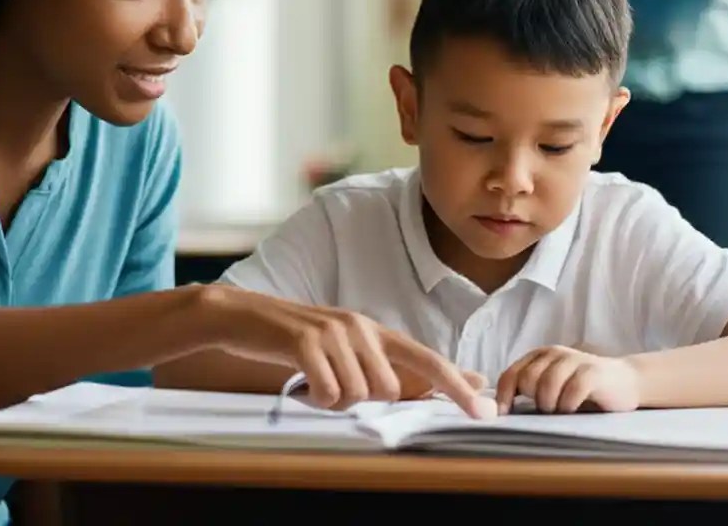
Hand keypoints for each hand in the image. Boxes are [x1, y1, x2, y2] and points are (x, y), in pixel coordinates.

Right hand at [191, 284, 494, 418]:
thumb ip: (380, 366)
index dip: (457, 386)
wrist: (243, 317)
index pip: (427, 360)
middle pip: (387, 389)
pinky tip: (300, 380)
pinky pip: (328, 390)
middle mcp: (360, 327)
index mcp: (374, 330)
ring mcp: (334, 332)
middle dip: (362, 398)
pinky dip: (315, 396)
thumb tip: (426, 389)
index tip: (484, 410)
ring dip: (334, 398)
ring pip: (358, 394)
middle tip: (332, 383)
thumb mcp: (341, 350)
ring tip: (313, 379)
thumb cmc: (295, 342)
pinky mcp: (306, 341)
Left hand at [496, 345, 639, 414]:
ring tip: (561, 411)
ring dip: (551, 405)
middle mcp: (554, 354)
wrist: (625, 382)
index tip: (504, 415)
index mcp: (539, 356)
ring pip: (547, 385)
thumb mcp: (552, 386)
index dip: (504, 396)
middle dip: (534, 401)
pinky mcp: (592, 371)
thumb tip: (499, 410)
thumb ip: (530, 390)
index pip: (510, 374)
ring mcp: (574, 359)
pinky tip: (574, 409)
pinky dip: (569, 405)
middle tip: (549, 410)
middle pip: (527, 380)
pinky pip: (571, 390)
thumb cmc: (583, 389)